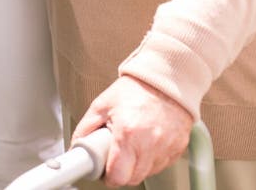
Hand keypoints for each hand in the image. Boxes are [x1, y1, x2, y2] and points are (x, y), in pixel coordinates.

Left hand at [72, 76, 192, 185]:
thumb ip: (86, 128)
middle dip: (122, 170)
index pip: (117, 177)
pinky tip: (148, 140)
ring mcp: (166, 147)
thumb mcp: (103, 104)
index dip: (108, 175)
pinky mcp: (178, 147)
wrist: (165, 77)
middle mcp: (149, 143)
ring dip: (138, 164)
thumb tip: (77, 147)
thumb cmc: (135, 88)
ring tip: (134, 141)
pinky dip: (153, 157)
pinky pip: (162, 164)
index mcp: (128, 133)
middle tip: (118, 152)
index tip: (105, 168)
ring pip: (148, 173)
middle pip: (132, 178)